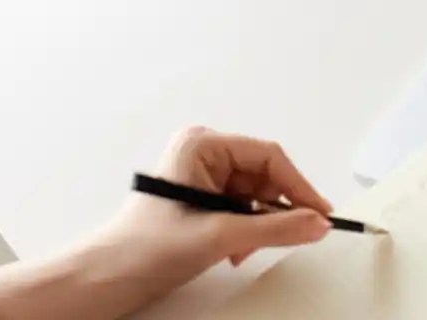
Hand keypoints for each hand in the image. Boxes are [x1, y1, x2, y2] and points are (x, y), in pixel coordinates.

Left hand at [105, 125, 334, 275]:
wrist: (104, 281)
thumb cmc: (143, 249)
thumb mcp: (219, 237)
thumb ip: (275, 229)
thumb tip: (318, 224)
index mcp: (203, 146)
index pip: (268, 158)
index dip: (299, 186)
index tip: (321, 214)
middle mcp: (204, 156)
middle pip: (265, 178)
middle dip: (274, 211)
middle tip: (291, 236)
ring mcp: (203, 179)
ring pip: (257, 198)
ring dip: (259, 227)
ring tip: (243, 251)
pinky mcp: (202, 203)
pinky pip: (243, 212)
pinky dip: (247, 234)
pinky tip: (234, 252)